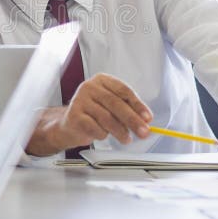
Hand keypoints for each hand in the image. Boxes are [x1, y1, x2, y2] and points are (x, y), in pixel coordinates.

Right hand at [26, 73, 152, 155]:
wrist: (69, 124)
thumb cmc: (93, 114)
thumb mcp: (111, 107)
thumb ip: (127, 110)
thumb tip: (145, 120)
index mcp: (102, 80)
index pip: (123, 90)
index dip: (138, 105)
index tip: (147, 118)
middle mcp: (89, 87)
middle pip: (116, 103)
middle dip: (132, 120)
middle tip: (143, 132)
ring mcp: (80, 100)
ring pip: (106, 117)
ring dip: (120, 131)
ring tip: (126, 139)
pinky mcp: (74, 115)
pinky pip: (95, 128)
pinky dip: (103, 134)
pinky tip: (103, 135)